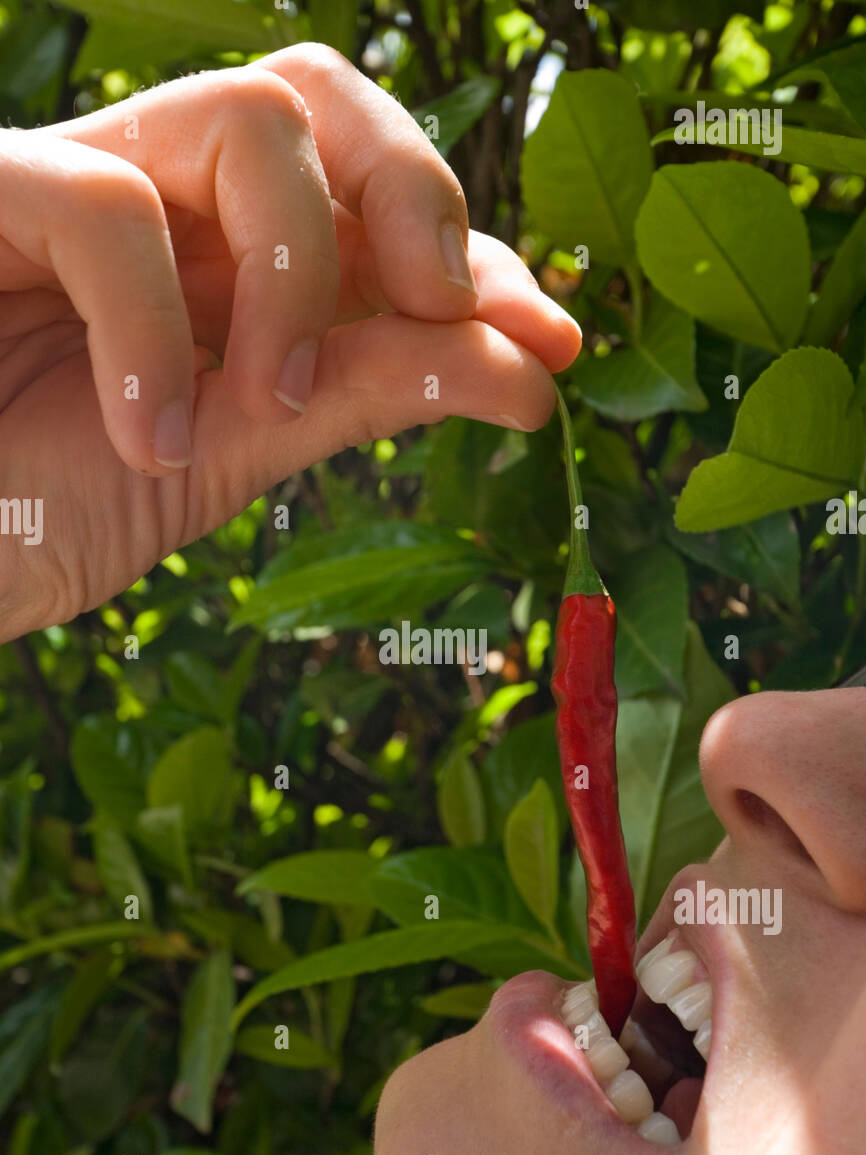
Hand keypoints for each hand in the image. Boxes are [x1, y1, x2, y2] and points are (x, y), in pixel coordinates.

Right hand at [0, 44, 580, 640]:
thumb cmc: (29, 507)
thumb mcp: (225, 456)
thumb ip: (362, 391)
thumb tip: (532, 368)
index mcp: (220, 264)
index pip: (368, 201)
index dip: (472, 252)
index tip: (551, 340)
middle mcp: (160, 206)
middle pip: (320, 96)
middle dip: (417, 192)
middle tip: (454, 306)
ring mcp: (69, 190)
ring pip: (246, 114)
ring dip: (302, 263)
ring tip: (266, 396)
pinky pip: (101, 205)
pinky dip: (156, 331)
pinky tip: (146, 436)